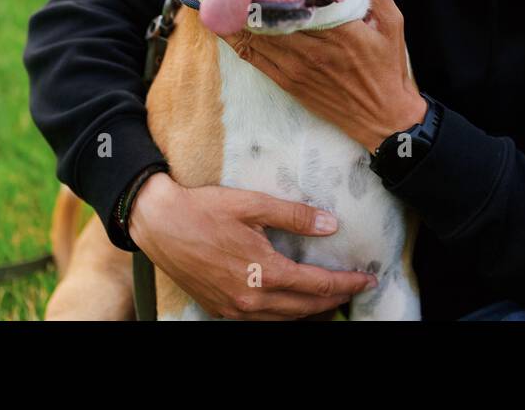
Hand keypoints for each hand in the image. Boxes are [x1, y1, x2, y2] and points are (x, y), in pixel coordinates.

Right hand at [129, 172, 377, 319]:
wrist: (158, 223)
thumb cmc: (204, 209)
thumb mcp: (253, 204)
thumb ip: (295, 216)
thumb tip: (330, 225)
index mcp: (264, 272)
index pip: (318, 285)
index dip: (346, 283)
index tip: (367, 279)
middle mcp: (251, 299)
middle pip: (305, 308)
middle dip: (335, 300)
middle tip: (355, 289)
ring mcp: (234, 308)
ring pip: (284, 318)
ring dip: (311, 310)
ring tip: (330, 298)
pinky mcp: (220, 308)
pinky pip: (261, 319)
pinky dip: (284, 313)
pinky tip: (291, 302)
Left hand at [222, 0, 426, 151]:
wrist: (383, 119)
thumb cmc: (388, 68)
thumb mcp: (393, 22)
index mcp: (338, 30)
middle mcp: (311, 48)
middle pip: (268, 12)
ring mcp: (294, 66)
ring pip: (254, 33)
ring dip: (236, 10)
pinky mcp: (286, 81)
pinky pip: (252, 55)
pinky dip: (236, 37)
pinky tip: (223, 20)